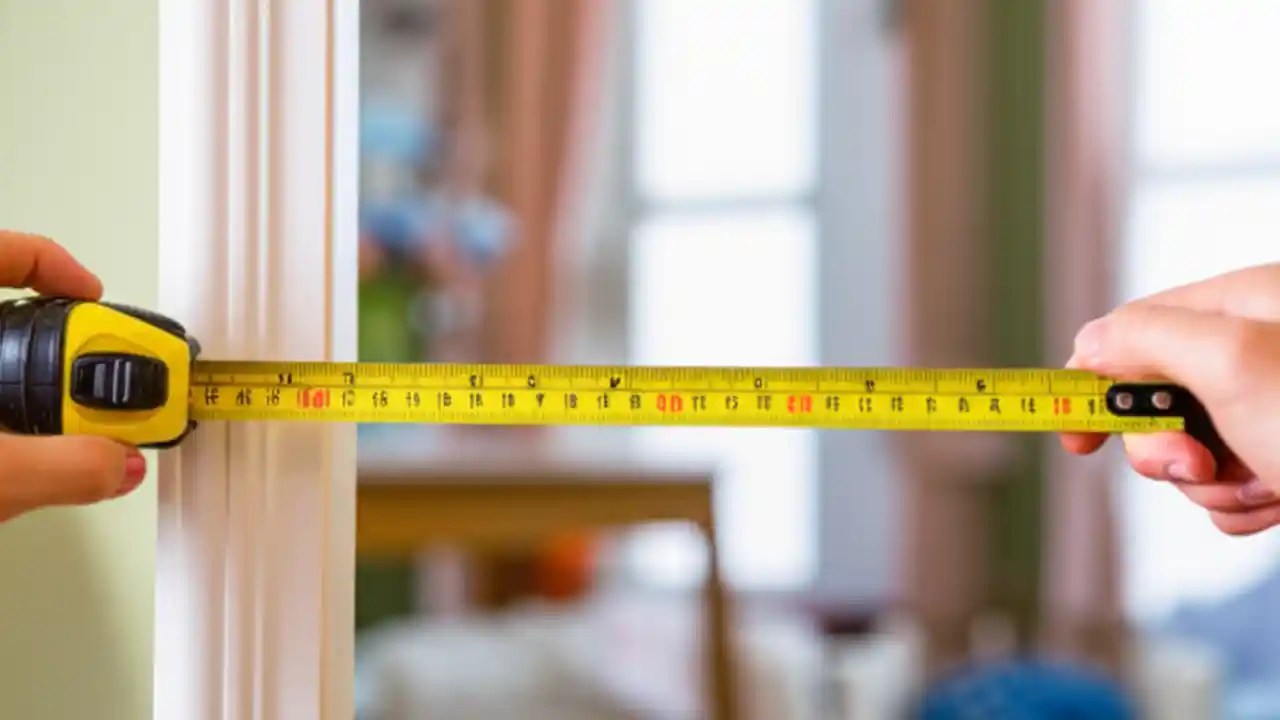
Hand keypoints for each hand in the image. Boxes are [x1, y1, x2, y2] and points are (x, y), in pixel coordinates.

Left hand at [0, 231, 145, 521]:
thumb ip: (68, 467)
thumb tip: (117, 463)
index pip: (3, 251)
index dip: (53, 264)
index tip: (92, 296)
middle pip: (2, 309)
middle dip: (53, 338)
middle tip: (88, 369)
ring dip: (25, 381)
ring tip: (51, 421)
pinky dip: (6, 410)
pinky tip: (14, 446)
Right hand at [1062, 263, 1279, 535]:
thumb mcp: (1233, 361)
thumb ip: (1146, 338)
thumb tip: (1088, 340)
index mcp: (1242, 306)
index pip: (1132, 330)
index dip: (1092, 380)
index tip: (1073, 434)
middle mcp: (1256, 352)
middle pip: (1155, 400)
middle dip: (1166, 448)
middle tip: (1198, 463)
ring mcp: (1272, 409)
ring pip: (1191, 452)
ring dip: (1213, 484)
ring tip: (1268, 485)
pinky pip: (1231, 486)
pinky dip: (1246, 505)